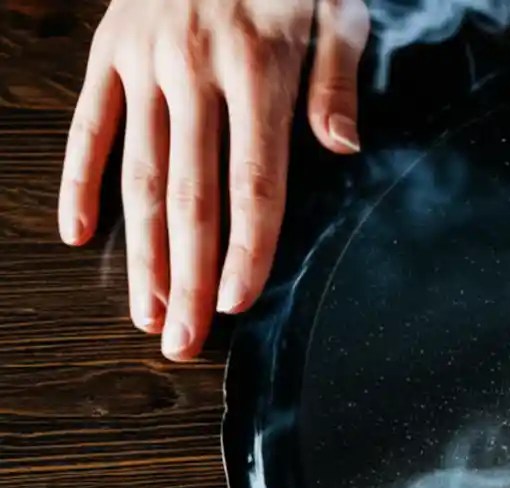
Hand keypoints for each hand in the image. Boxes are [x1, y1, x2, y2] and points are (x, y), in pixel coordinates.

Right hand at [58, 0, 370, 360]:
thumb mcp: (336, 7)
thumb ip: (337, 78)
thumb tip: (342, 147)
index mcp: (258, 67)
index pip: (255, 180)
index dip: (246, 247)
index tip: (235, 302)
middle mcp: (194, 70)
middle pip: (193, 194)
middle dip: (188, 275)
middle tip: (183, 339)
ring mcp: (143, 61)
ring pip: (140, 174)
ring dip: (141, 249)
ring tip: (145, 312)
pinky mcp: (108, 51)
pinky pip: (87, 126)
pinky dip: (77, 180)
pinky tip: (75, 235)